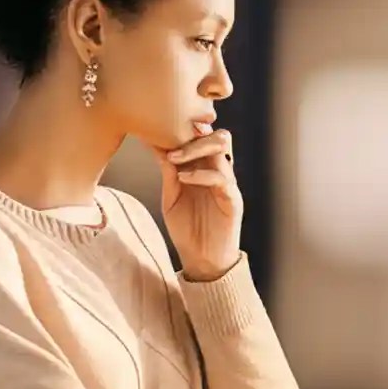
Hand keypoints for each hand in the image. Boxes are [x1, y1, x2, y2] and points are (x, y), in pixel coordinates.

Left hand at [152, 122, 242, 280]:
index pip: (203, 137)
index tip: (159, 129)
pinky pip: (221, 178)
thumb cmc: (187, 229)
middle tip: (168, 142)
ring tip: (174, 157)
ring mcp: (228, 184)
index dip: (186, 128)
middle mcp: (219, 172)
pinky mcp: (232, 200)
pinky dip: (200, 174)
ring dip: (197, 147)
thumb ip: (168, 172)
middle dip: (193, 133)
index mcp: (205, 169)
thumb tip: (155, 144)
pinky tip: (182, 178)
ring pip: (223, 147)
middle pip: (217, 134)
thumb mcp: (171, 197)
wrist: (203, 260)